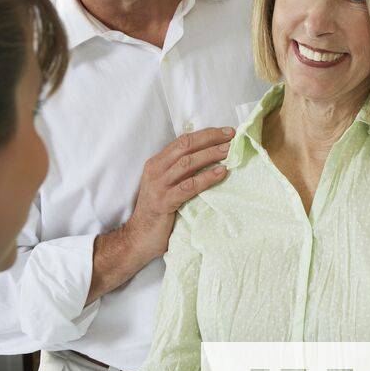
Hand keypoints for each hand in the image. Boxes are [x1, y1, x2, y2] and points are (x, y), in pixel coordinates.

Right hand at [125, 126, 234, 260]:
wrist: (138, 239)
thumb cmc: (157, 213)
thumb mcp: (166, 187)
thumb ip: (180, 173)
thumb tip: (208, 160)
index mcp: (156, 163)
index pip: (183, 141)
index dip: (205, 134)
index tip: (226, 132)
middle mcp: (156, 170)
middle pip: (186, 146)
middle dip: (210, 139)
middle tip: (231, 137)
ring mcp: (158, 186)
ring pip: (187, 163)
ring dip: (211, 155)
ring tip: (229, 152)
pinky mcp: (164, 202)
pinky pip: (189, 186)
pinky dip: (206, 178)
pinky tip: (221, 173)